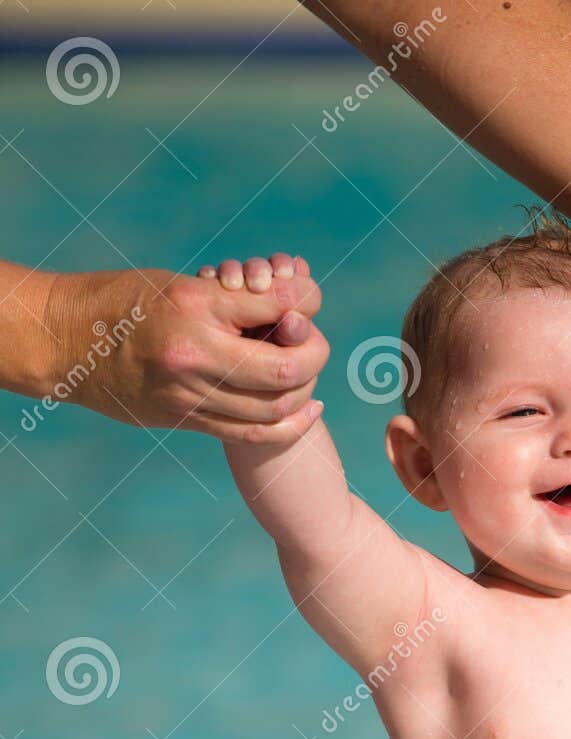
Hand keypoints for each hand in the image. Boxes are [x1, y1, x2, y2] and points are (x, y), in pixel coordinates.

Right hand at [43, 256, 328, 441]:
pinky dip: (287, 424)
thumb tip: (303, 298)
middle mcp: (194, 359)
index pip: (277, 315)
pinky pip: (251, 433)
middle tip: (311, 342)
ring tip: (308, 372)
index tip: (304, 308)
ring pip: (274, 408)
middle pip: (284, 371)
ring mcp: (190, 397)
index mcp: (195, 313)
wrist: (71, 344)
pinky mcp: (188, 421)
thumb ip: (241, 300)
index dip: (304, 312)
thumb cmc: (127, 301)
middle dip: (312, 357)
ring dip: (303, 392)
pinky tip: (305, 408)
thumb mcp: (183, 286)